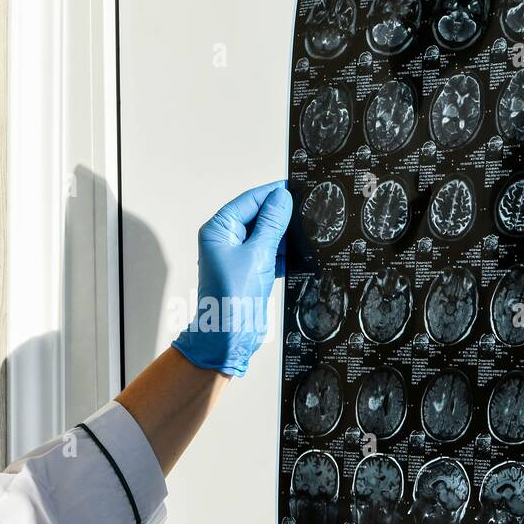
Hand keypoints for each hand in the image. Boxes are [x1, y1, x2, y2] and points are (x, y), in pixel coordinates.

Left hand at [171, 181, 292, 376]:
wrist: (230, 335)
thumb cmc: (231, 298)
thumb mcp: (257, 254)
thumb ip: (272, 224)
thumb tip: (282, 198)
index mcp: (219, 230)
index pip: (249, 200)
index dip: (272, 194)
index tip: (294, 188)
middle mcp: (226, 240)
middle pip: (258, 215)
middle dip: (280, 215)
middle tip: (304, 210)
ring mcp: (238, 256)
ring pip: (266, 235)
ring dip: (283, 236)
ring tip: (303, 234)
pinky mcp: (250, 270)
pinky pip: (269, 253)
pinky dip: (282, 253)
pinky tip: (297, 254)